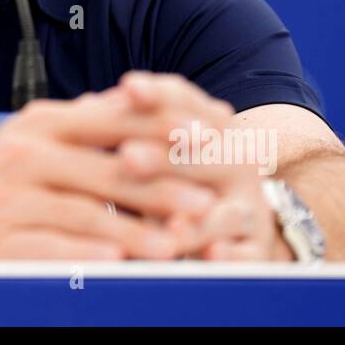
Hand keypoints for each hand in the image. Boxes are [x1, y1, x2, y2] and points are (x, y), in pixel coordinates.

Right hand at [0, 85, 218, 259]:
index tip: (204, 146)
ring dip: (133, 230)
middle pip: (102, 168)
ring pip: (81, 212)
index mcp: (37, 125)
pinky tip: (117, 262)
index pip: (109, 121)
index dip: (160, 132)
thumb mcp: (34, 140)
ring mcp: (4, 200)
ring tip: (174, 243)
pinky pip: (47, 248)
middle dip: (159, 187)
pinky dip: (84, 255)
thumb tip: (146, 99)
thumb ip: (86, 123)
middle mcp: (20, 155)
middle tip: (205, 203)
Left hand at [116, 72, 291, 261]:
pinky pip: (247, 256)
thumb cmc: (186, 178)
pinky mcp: (256, 250)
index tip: (128, 86)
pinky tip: (210, 258)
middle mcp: (238, 164)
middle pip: (206, 156)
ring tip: (168, 224)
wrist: (239, 226)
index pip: (188, 103)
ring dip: (196, 220)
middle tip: (127, 157)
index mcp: (215, 129)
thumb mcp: (163, 150)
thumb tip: (87, 105)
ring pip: (227, 212)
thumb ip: (130, 126)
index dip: (158, 95)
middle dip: (166, 157)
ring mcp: (250, 208)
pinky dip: (230, 258)